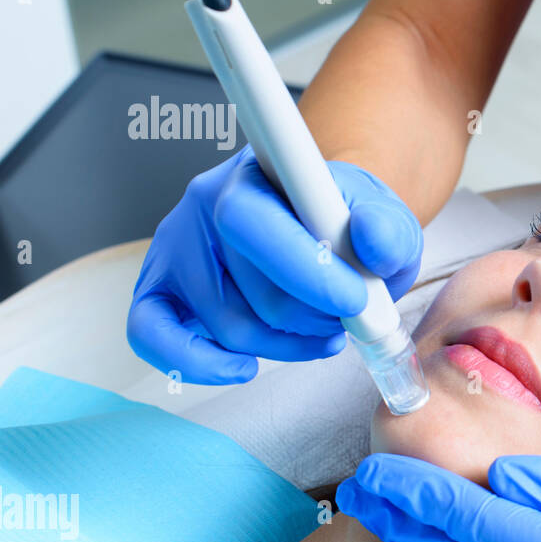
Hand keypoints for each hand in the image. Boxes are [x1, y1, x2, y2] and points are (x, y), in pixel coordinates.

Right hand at [127, 148, 421, 382]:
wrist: (326, 226)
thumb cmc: (348, 224)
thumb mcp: (386, 219)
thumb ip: (388, 230)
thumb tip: (372, 241)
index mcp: (257, 173)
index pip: (254, 222)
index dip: (305, 270)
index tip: (354, 299)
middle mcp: (204, 204)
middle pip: (251, 291)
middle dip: (311, 318)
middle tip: (349, 314)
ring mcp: (177, 248)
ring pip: (228, 326)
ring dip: (288, 344)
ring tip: (323, 327)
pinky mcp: (161, 289)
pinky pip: (152, 337)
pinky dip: (200, 363)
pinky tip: (245, 368)